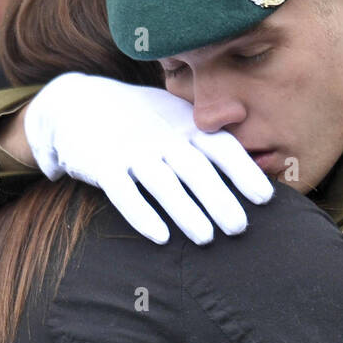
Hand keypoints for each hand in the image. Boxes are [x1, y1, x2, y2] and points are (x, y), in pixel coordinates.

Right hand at [23, 73, 273, 243]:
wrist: (77, 104)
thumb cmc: (143, 122)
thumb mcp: (176, 122)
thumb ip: (207, 144)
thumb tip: (256, 174)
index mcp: (185, 125)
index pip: (220, 147)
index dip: (243, 171)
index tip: (265, 198)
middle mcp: (162, 136)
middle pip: (194, 169)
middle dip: (218, 198)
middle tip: (239, 228)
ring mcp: (131, 149)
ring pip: (162, 183)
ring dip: (185, 211)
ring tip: (206, 238)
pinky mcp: (102, 165)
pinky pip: (123, 193)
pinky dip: (142, 215)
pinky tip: (161, 237)